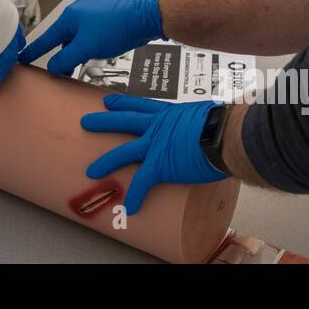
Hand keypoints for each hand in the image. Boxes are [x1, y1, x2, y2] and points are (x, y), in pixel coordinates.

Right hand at [17, 0, 161, 74]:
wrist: (143, 18)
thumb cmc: (115, 27)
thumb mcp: (86, 47)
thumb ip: (66, 58)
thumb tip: (53, 67)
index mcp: (70, 18)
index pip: (47, 38)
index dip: (34, 50)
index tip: (23, 58)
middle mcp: (78, 16)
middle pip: (61, 41)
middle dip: (59, 57)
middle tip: (52, 72)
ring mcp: (92, 19)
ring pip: (76, 42)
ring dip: (74, 56)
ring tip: (72, 71)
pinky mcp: (104, 24)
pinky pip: (87, 40)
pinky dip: (84, 51)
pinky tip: (88, 60)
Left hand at [82, 96, 227, 214]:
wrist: (223, 135)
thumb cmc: (222, 124)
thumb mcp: (206, 115)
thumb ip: (199, 122)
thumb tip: (209, 128)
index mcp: (168, 113)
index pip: (141, 106)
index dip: (123, 103)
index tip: (108, 100)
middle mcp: (157, 126)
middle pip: (124, 122)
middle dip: (103, 122)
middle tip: (85, 121)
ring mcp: (155, 145)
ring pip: (124, 153)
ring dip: (106, 162)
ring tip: (91, 171)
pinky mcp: (160, 165)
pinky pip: (143, 183)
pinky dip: (135, 196)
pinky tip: (129, 208)